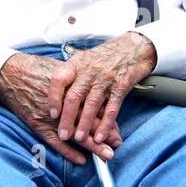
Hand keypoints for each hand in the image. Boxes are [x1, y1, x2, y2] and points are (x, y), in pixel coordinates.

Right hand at [0, 53, 113, 165]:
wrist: (11, 72)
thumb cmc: (36, 69)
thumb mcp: (62, 70)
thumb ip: (79, 82)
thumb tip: (96, 92)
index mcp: (72, 89)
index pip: (96, 108)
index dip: (109, 121)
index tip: (118, 132)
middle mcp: (64, 104)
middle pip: (90, 122)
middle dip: (105, 136)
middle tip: (116, 145)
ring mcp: (51, 116)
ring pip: (76, 134)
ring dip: (92, 146)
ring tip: (106, 156)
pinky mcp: (38, 124)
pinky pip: (55, 142)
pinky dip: (68, 152)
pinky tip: (81, 160)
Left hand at [46, 32, 156, 148]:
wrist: (133, 47)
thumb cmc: (105, 55)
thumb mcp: (84, 58)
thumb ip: (71, 74)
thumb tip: (55, 93)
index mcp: (77, 63)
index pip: (59, 80)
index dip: (53, 97)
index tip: (52, 114)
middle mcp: (89, 71)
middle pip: (74, 97)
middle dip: (67, 119)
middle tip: (63, 134)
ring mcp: (106, 78)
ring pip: (92, 105)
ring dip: (85, 124)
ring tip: (79, 139)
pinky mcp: (121, 86)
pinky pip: (111, 108)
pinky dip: (105, 124)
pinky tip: (100, 136)